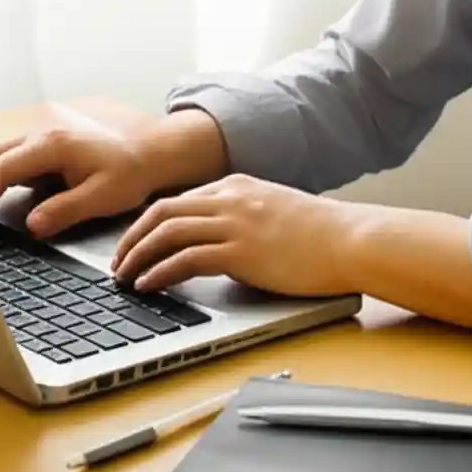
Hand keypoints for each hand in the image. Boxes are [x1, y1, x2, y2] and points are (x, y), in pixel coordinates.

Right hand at [0, 128, 153, 237]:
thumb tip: (32, 226)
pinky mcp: (43, 135)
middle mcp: (40, 130)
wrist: (152, 146)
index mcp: (52, 144)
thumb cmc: (132, 170)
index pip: (1, 170)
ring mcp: (40, 129)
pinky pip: (10, 152)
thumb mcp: (103, 196)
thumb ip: (65, 210)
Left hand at [111, 174, 357, 295]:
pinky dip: (159, 272)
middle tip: (117, 262)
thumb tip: (221, 243)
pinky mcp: (241, 251)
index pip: (178, 200)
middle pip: (161, 211)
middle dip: (132, 238)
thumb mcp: (275, 212)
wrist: (353, 239)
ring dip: (138, 256)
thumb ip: (244, 218)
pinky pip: (185, 259)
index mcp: (236, 186)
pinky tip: (148, 285)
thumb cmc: (323, 234)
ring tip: (124, 277)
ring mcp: (235, 223)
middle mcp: (229, 199)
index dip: (149, 223)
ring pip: (166, 232)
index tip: (135, 243)